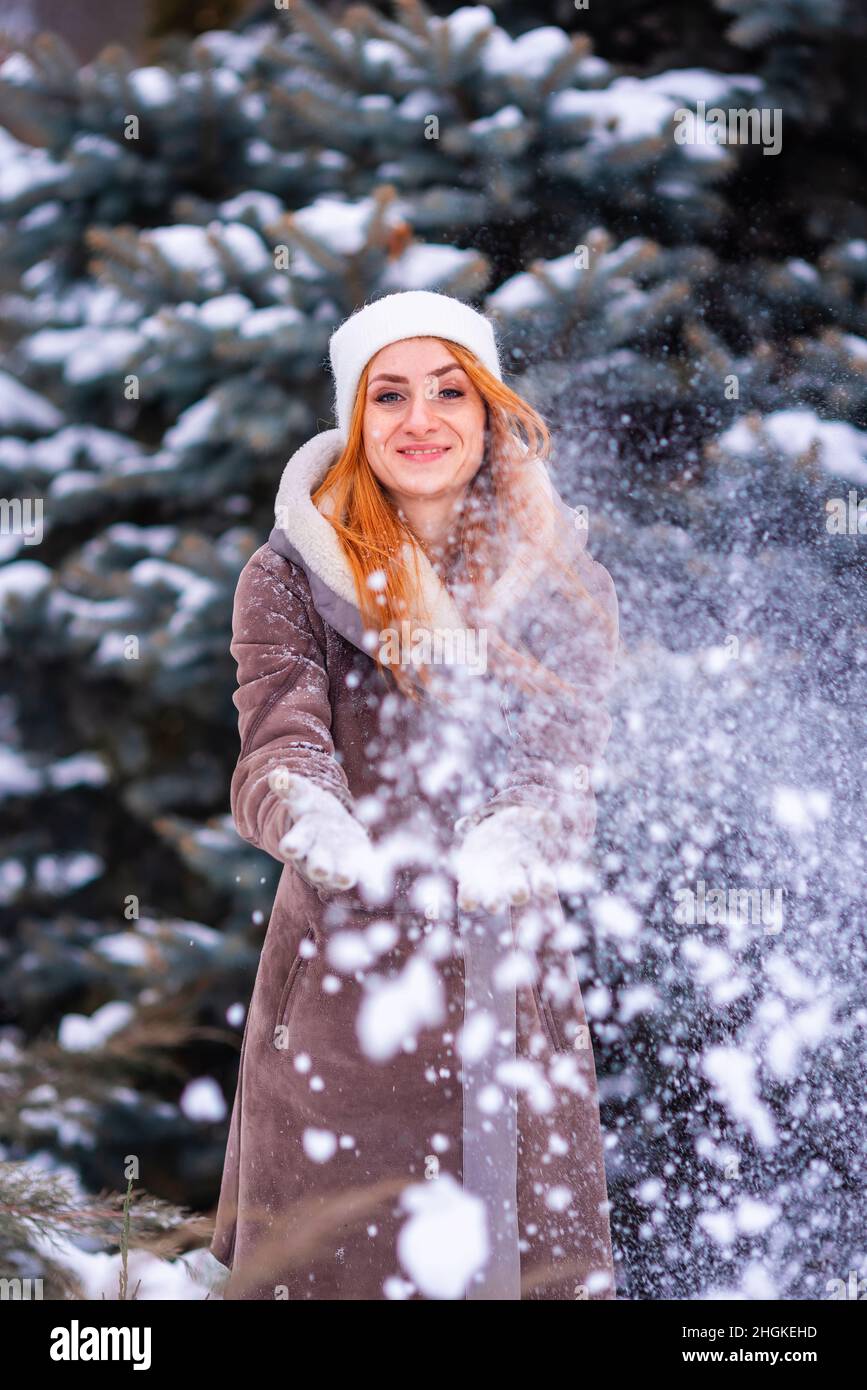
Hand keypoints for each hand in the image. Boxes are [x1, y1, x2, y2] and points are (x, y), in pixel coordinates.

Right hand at [268, 769, 373, 891]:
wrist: (336, 830)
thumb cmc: (316, 814)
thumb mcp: (304, 798)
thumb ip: (292, 788)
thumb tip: (276, 775)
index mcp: (303, 838)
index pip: (295, 843)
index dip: (293, 845)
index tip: (289, 848)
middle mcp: (318, 856)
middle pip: (316, 863)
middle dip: (318, 867)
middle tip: (320, 871)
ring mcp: (340, 863)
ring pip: (340, 872)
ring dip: (342, 875)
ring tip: (345, 879)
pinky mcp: (360, 867)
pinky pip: (365, 873)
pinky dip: (370, 878)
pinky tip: (376, 882)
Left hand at [451, 805, 560, 912]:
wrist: (491, 835)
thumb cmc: (517, 827)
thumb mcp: (529, 818)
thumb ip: (538, 819)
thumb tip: (544, 818)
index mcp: (532, 866)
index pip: (543, 882)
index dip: (544, 885)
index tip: (545, 886)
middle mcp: (514, 882)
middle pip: (519, 893)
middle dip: (518, 893)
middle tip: (519, 892)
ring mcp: (492, 887)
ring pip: (495, 901)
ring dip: (494, 902)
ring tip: (493, 904)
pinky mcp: (471, 886)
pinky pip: (470, 899)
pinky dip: (469, 898)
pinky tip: (468, 894)